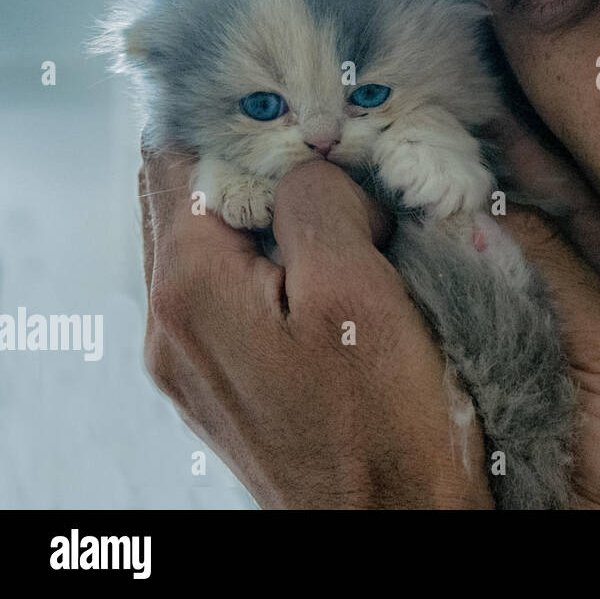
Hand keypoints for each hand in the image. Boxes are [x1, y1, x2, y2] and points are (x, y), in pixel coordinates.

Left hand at [138, 148, 493, 507]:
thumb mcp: (357, 290)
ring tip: (344, 212)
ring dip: (269, 214)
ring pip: (210, 244)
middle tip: (332, 159)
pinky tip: (330, 268)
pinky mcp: (221, 382)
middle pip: (186, 199)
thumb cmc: (380, 424)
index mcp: (190, 290)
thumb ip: (317, 204)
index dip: (244, 122)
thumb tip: (309, 171)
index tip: (308, 115)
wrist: (387, 526)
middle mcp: (170, 325)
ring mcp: (189, 359)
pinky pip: (228, 292)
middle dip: (257, 164)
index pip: (180, 157)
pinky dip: (271, 261)